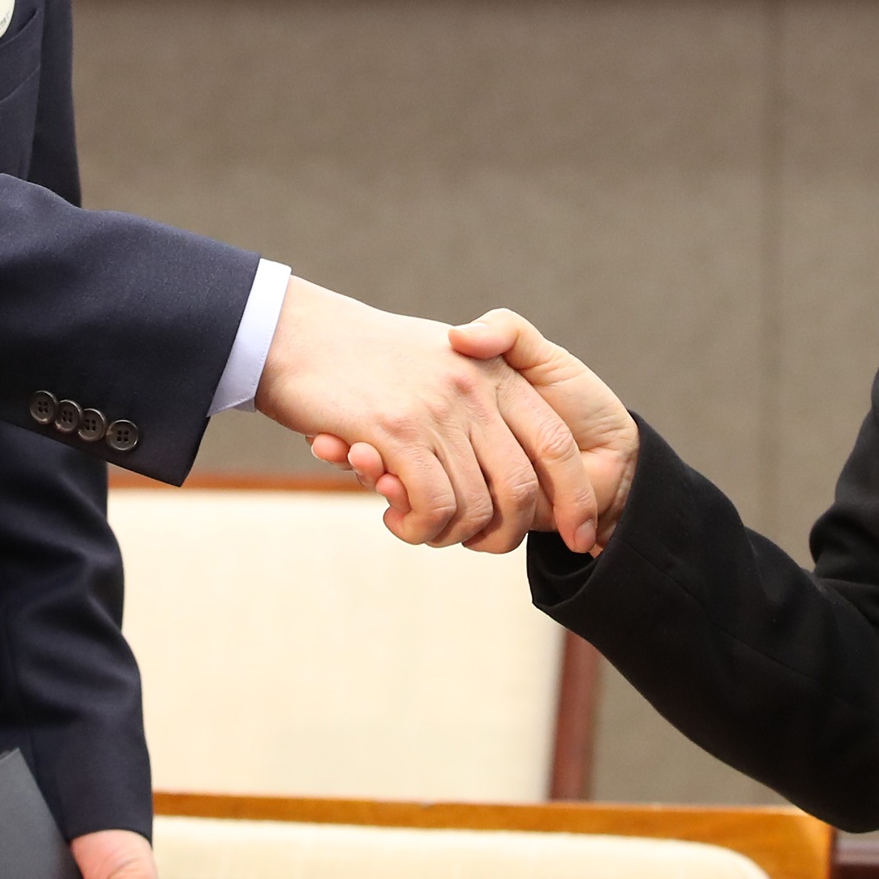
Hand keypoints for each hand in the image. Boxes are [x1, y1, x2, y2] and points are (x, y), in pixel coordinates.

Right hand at [252, 279, 595, 552]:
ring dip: (450, 536)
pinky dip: (421, 529)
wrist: (297, 332)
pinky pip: (434, 507)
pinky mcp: (398, 430)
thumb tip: (498, 456)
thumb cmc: (363, 356)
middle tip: (477, 546)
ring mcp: (439, 409)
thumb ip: (476, 392)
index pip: (557, 445)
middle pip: (522, 488)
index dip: (575, 498)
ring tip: (421, 528)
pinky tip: (398, 521)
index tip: (582, 539)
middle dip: (507, 535)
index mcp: (495, 373)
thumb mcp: (438, 357)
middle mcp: (477, 389)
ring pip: (476, 508)